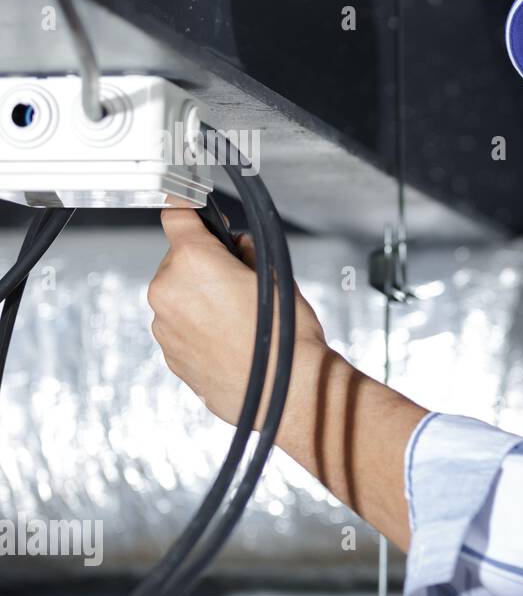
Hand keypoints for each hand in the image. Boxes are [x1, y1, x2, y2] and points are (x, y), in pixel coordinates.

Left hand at [147, 206, 327, 427]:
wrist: (285, 392)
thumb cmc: (284, 338)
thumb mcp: (277, 276)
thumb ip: (247, 252)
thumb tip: (235, 248)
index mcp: (193, 261)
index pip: (176, 216)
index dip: (188, 207)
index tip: (189, 204)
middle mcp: (168, 291)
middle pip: (178, 260)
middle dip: (203, 266)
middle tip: (238, 282)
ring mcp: (164, 326)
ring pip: (177, 296)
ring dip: (200, 299)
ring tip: (238, 319)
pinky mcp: (169, 354)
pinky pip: (179, 327)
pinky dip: (198, 327)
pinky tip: (229, 339)